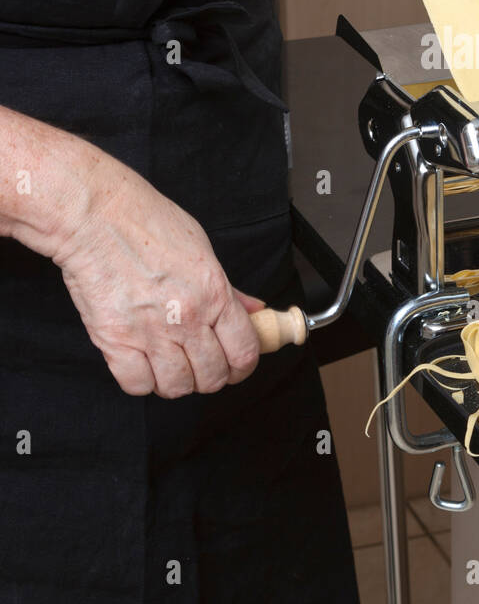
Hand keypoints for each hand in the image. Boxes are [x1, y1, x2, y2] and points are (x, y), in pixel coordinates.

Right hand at [53, 155, 262, 397]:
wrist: (98, 217)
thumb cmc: (148, 223)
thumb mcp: (202, 250)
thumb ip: (228, 289)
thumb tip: (255, 309)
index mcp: (213, 293)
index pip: (244, 351)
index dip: (244, 366)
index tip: (236, 365)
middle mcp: (186, 318)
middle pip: (212, 376)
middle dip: (212, 376)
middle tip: (202, 365)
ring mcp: (150, 332)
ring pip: (177, 386)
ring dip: (178, 382)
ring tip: (172, 365)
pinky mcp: (114, 340)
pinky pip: (136, 384)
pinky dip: (142, 381)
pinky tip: (143, 364)